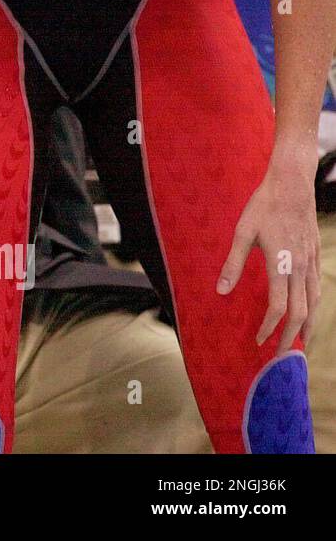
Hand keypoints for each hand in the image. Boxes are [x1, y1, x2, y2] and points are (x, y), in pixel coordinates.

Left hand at [219, 160, 320, 347]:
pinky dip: (314, 306)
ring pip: (314, 302)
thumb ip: (233, 264)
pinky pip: (318, 288)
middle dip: (290, 337)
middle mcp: (300, 267)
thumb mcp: (242, 233)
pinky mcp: (316, 255)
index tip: (258, 341)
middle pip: (300, 312)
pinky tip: (310, 312)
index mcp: (280, 264)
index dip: (268, 328)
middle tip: (280, 356)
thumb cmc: (263, 206)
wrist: (292, 184)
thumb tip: (221, 291)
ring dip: (308, 326)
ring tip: (301, 343)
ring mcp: (312, 261)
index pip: (278, 307)